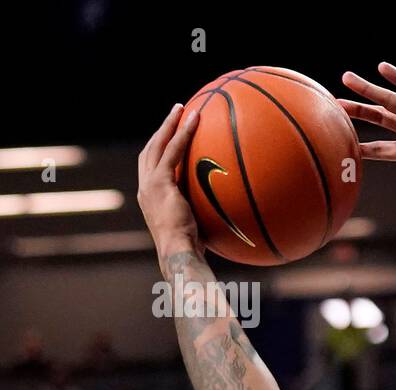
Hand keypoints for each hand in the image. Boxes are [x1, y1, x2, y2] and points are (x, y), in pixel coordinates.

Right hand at [137, 104, 201, 270]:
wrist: (178, 252)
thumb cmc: (191, 249)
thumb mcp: (195, 227)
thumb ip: (202, 215)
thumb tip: (227, 214)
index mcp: (150, 197)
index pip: (152, 167)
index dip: (160, 149)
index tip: (170, 137)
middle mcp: (145, 187)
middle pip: (151, 149)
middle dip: (161, 130)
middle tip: (175, 113)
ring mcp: (149, 183)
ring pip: (158, 144)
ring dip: (170, 124)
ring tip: (182, 108)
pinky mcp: (159, 182)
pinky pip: (172, 151)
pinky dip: (182, 133)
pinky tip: (195, 120)